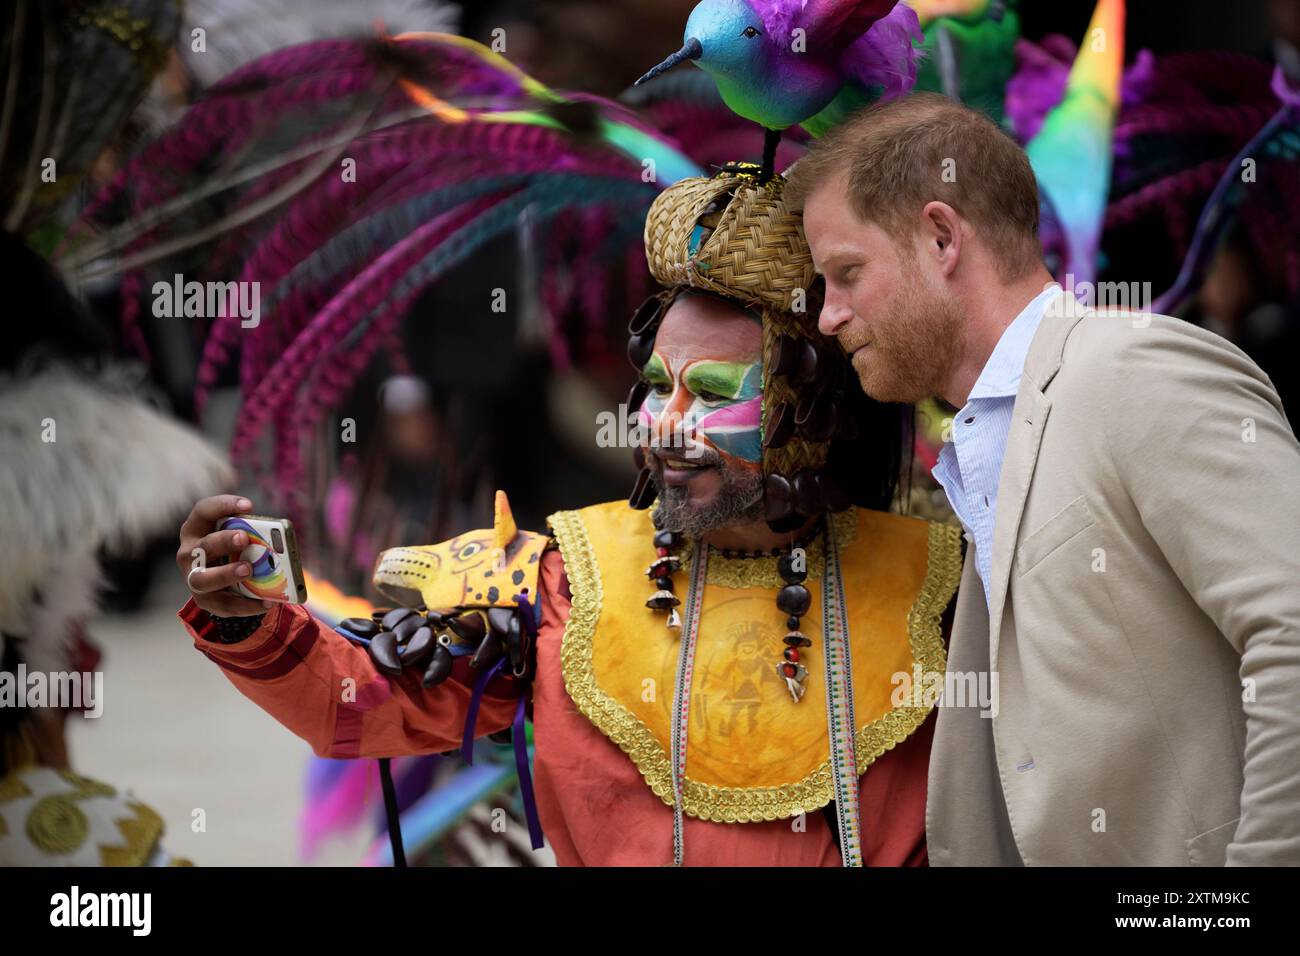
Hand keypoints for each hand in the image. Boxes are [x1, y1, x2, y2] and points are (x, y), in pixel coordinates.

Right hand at [176, 495, 271, 616]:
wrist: (222, 583)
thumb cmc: (232, 550)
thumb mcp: (237, 537)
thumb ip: (251, 534)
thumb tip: (279, 539)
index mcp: (196, 529)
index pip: (204, 511)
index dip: (223, 506)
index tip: (248, 505)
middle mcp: (189, 553)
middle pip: (202, 546)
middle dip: (223, 541)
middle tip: (244, 538)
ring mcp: (193, 578)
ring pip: (203, 579)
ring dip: (226, 574)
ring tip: (248, 570)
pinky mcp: (205, 601)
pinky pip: (224, 605)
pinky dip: (246, 605)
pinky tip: (267, 601)